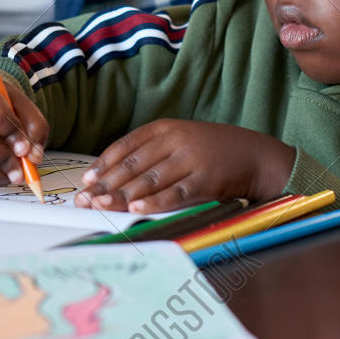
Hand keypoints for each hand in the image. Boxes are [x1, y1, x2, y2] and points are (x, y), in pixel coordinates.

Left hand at [76, 120, 293, 212]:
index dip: (103, 164)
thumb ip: (150, 154)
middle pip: (132, 165)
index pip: (125, 147)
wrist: (255, 155)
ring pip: (149, 180)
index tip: (85, 181)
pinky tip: (136, 210)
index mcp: (165, 128)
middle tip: (84, 200)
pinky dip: (154, 202)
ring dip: (122, 195)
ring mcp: (191, 159)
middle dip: (105, 184)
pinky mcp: (206, 179)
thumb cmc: (211, 151)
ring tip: (101, 206)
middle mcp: (175, 140)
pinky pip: (175, 193)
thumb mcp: (179, 141)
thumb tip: (112, 177)